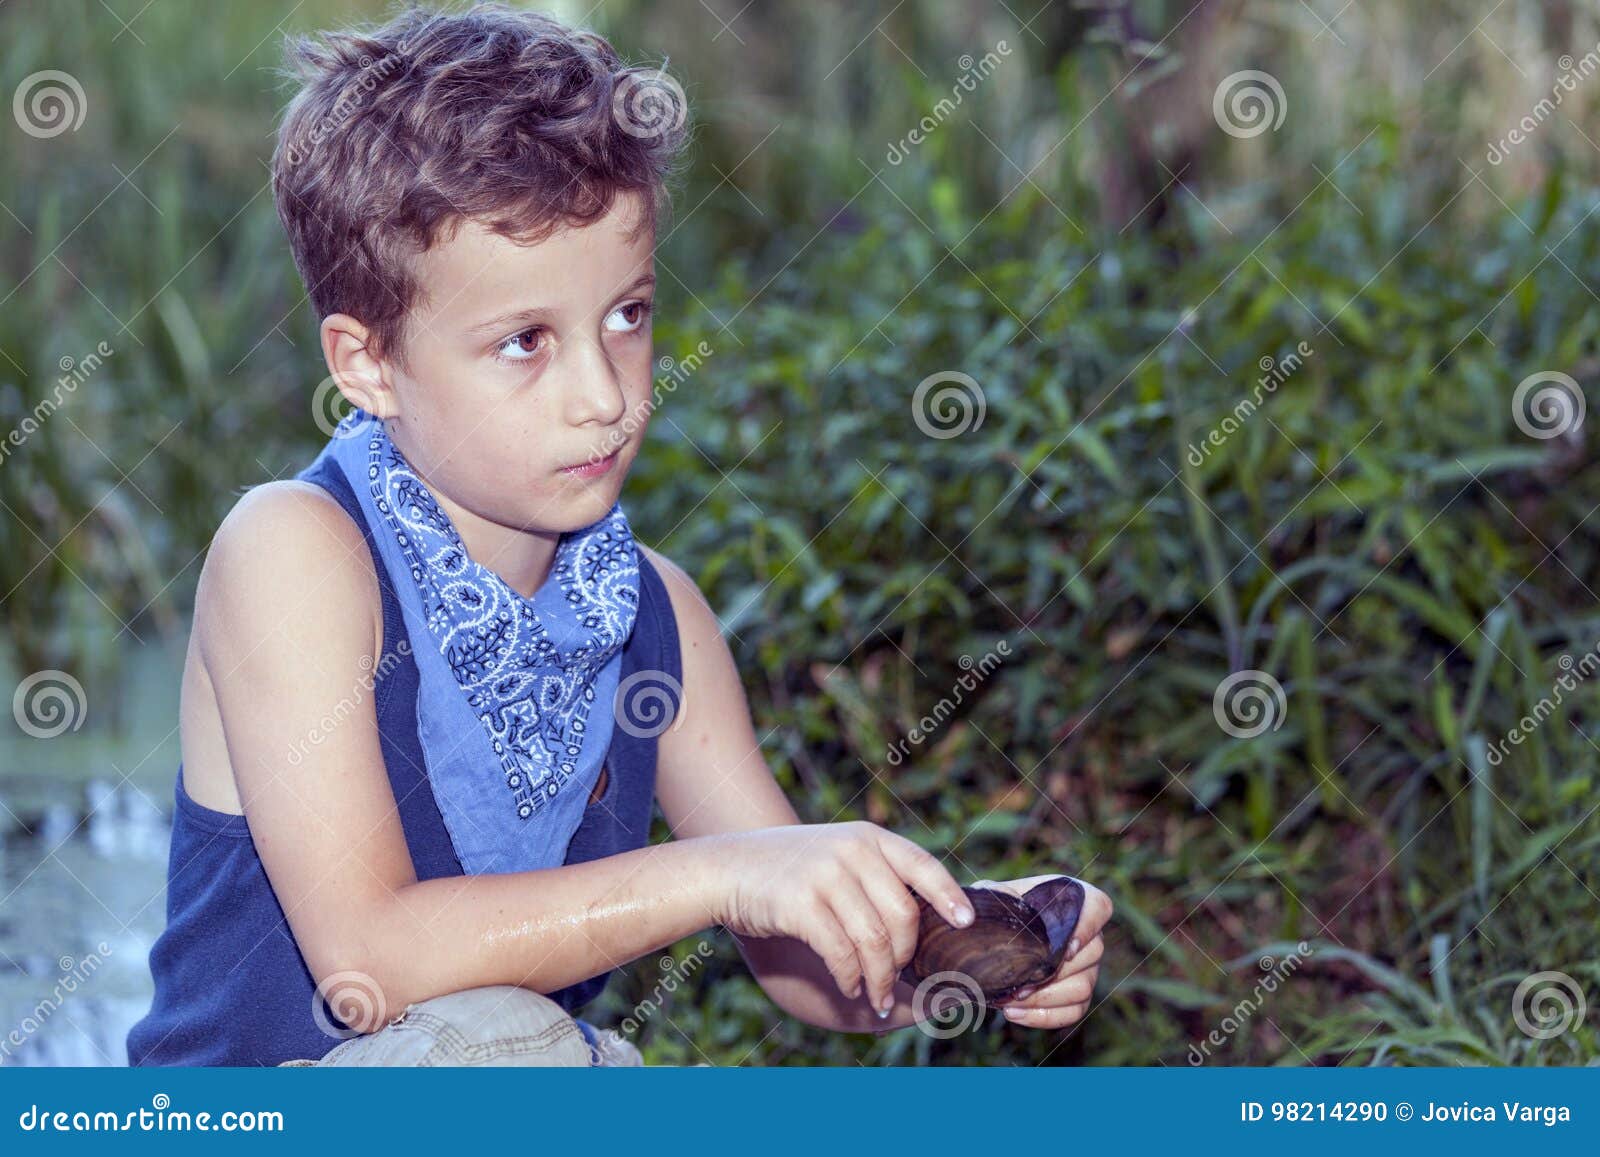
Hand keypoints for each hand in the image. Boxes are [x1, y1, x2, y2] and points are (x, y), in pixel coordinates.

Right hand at [708, 821, 975, 1015]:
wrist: (726, 867)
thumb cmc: (786, 868)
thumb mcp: (836, 853)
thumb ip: (874, 874)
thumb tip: (920, 922)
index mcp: (868, 838)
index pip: (923, 864)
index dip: (949, 895)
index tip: (967, 923)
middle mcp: (852, 851)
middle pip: (904, 914)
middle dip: (907, 956)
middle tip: (900, 978)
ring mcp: (826, 875)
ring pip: (875, 940)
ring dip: (882, 978)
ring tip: (879, 999)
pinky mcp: (802, 904)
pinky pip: (842, 953)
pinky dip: (852, 978)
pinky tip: (851, 987)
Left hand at [970, 873, 1113, 1029]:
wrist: (990, 940)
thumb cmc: (997, 911)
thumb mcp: (993, 896)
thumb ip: (996, 896)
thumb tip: (975, 915)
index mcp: (1072, 901)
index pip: (1099, 906)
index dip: (1088, 927)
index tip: (1066, 947)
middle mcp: (1087, 935)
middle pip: (1092, 954)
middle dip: (1052, 973)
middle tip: (1020, 982)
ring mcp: (1087, 968)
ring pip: (1083, 988)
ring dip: (1044, 998)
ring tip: (1010, 999)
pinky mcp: (1078, 996)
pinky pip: (1074, 1012)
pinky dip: (1044, 1016)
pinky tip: (1014, 1012)